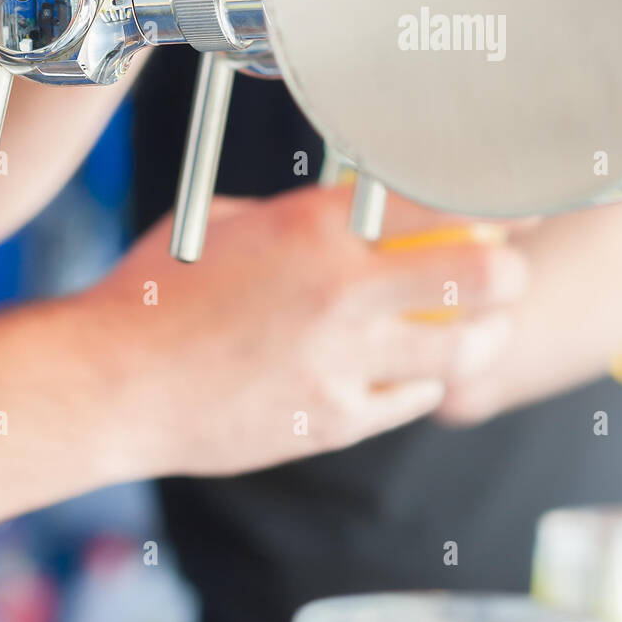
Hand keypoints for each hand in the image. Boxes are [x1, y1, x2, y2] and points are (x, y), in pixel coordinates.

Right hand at [76, 184, 529, 479]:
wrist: (109, 384)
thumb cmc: (155, 293)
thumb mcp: (230, 223)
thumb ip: (301, 217)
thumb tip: (349, 208)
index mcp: (317, 227)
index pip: (441, 201)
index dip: (493, 201)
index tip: (512, 203)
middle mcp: (342, 290)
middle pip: (480, 275)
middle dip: (509, 270)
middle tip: (508, 268)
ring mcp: (341, 362)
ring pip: (461, 348)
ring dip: (483, 334)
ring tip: (484, 326)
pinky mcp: (332, 420)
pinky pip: (410, 399)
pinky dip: (423, 382)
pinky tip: (416, 371)